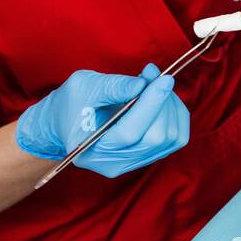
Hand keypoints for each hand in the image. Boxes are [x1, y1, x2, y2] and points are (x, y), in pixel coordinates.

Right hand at [15, 64, 190, 177]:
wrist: (64, 122)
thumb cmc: (72, 103)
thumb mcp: (84, 86)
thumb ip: (114, 86)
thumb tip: (144, 84)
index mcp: (90, 149)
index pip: (130, 133)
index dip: (151, 104)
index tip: (164, 78)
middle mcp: (114, 163)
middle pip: (156, 138)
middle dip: (162, 102)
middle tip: (155, 77)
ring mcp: (133, 163)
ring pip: (172, 138)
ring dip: (170, 106)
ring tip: (155, 86)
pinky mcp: (147, 156)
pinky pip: (175, 137)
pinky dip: (175, 114)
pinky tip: (161, 98)